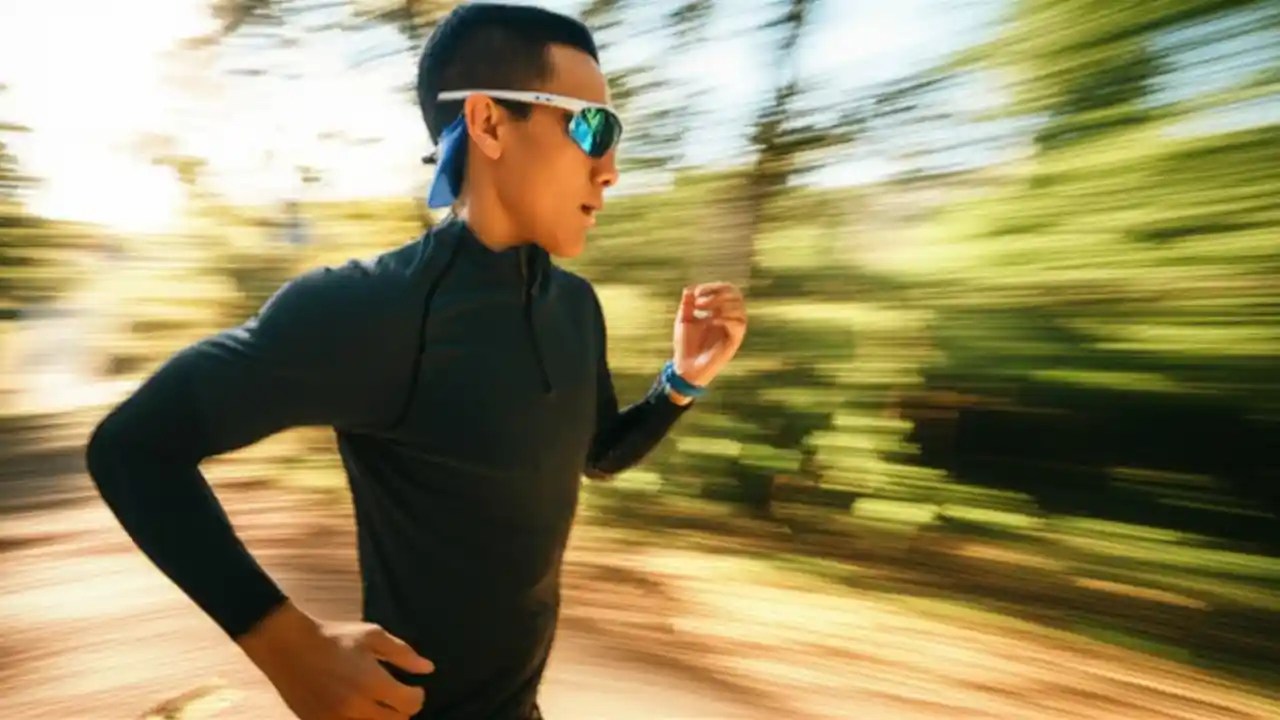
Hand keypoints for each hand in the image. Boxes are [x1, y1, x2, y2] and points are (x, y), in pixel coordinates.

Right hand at [237, 601, 433, 719]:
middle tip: (396, 697)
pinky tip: (356, 709)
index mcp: (371, 683)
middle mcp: (356, 707)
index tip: (414, 689)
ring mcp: (335, 719)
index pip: (410, 705)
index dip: (417, 697)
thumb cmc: (334, 637)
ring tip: (377, 704)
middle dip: (401, 710)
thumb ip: (402, 654)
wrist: (288, 646)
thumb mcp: (372, 636)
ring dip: (380, 718)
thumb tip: (428, 669)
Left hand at [672, 282, 746, 387]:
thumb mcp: (684, 320)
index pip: (727, 290)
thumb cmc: (685, 345)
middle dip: (718, 293)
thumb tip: (690, 288)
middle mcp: (729, 319)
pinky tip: (712, 321)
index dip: (713, 287)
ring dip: (721, 304)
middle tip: (699, 302)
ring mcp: (732, 330)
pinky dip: (726, 318)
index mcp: (720, 311)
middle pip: (736, 295)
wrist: (685, 367)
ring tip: (704, 311)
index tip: (696, 293)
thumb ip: (687, 304)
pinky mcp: (734, 342)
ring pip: (740, 308)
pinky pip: (739, 325)